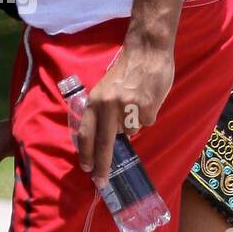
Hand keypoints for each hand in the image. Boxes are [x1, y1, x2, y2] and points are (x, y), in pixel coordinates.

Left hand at [76, 42, 173, 187]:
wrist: (148, 50)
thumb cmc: (126, 69)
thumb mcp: (105, 88)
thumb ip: (103, 110)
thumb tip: (106, 136)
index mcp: (94, 101)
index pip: (86, 134)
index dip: (85, 154)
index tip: (87, 169)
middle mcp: (108, 106)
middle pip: (103, 144)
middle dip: (102, 166)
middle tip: (101, 181)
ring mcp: (128, 109)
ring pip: (130, 132)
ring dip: (132, 125)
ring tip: (136, 104)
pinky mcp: (147, 110)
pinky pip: (145, 123)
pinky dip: (146, 116)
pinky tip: (147, 99)